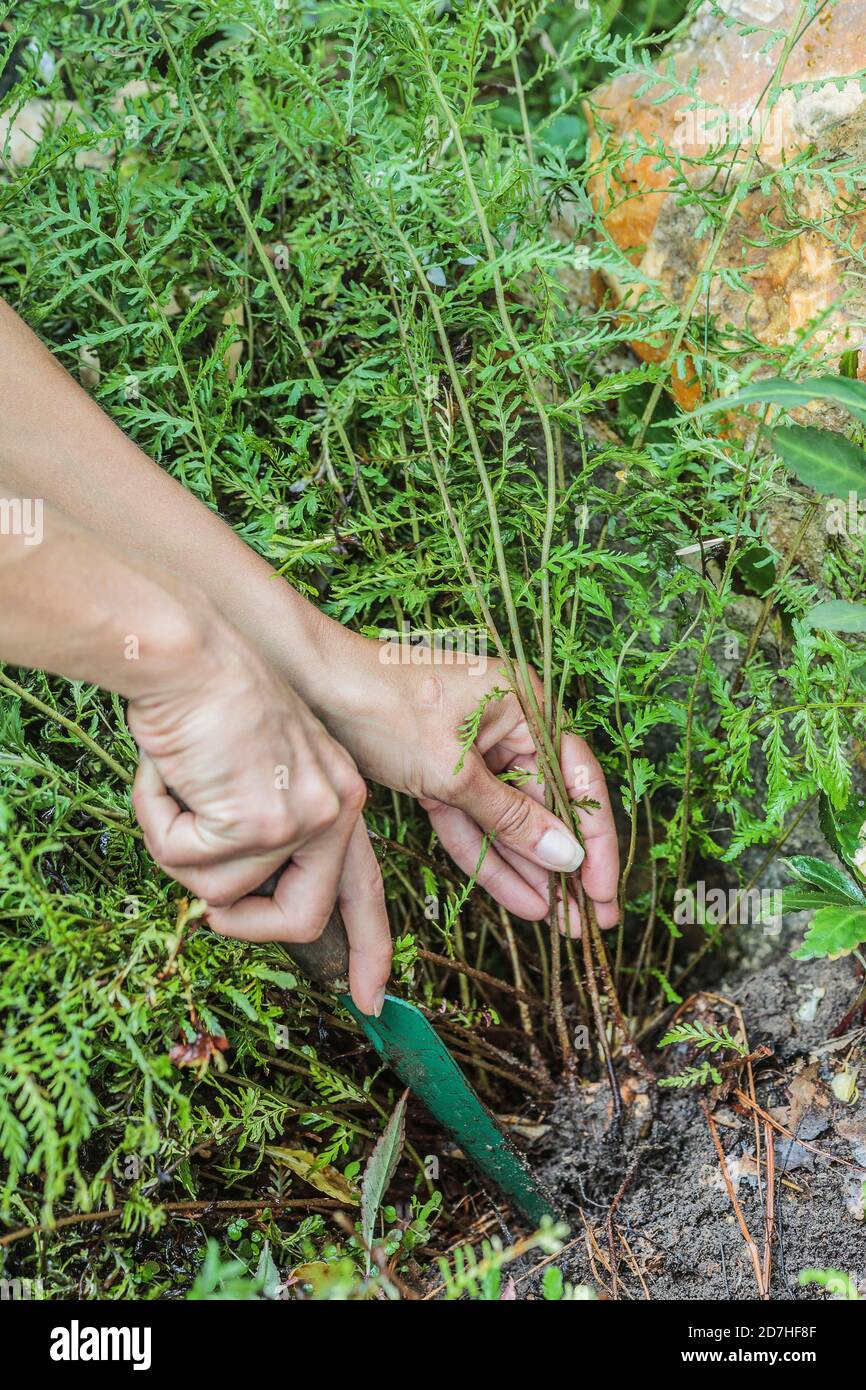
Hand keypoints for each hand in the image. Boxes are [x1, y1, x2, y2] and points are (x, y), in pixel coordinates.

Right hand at [128, 609, 390, 1013]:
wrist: (191, 648)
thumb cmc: (209, 699)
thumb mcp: (255, 769)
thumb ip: (260, 834)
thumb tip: (225, 902)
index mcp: (343, 796)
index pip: (366, 885)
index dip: (368, 945)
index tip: (370, 997)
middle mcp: (339, 809)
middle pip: (301, 919)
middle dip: (244, 927)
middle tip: (207, 905)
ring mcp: (304, 819)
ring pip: (222, 894)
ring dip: (178, 845)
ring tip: (178, 785)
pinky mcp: (262, 822)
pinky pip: (187, 863)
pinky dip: (159, 823)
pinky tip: (171, 775)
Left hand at [325, 646, 619, 934]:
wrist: (312, 688)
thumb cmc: (383, 707)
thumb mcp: (453, 770)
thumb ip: (512, 818)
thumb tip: (566, 857)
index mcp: (528, 705)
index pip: (578, 781)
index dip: (595, 841)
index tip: (605, 891)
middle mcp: (510, 724)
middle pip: (547, 805)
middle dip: (565, 866)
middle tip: (588, 921)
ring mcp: (476, 749)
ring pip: (510, 820)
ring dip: (530, 870)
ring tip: (558, 922)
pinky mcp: (443, 770)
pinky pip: (474, 820)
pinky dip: (489, 856)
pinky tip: (519, 898)